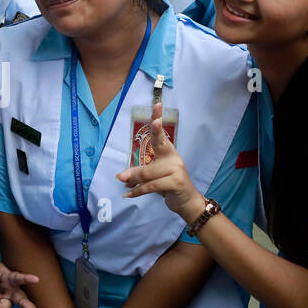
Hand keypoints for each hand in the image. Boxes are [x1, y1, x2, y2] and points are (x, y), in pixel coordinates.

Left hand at [116, 102, 202, 221]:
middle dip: (135, 168)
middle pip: (149, 160)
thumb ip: (140, 173)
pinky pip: (152, 186)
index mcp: (168, 152)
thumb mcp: (153, 176)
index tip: (157, 106)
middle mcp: (173, 158)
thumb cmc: (168, 185)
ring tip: (125, 185)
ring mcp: (176, 170)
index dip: (157, 119)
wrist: (186, 201)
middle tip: (121, 175)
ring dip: (135, 181)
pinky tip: (129, 194)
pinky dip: (138, 191)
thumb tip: (122, 177)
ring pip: (148, 173)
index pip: (160, 134)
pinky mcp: (176, 182)